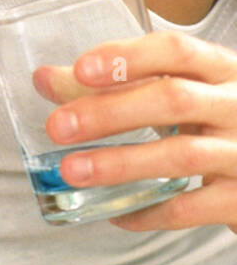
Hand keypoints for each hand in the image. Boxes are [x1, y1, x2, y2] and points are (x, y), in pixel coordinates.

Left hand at [32, 30, 236, 231]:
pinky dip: (147, 212)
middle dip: (110, 112)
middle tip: (59, 126)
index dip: (128, 57)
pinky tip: (114, 214)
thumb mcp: (181, 95)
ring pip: (181, 154)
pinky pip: (189, 209)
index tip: (81, 70)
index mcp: (222, 70)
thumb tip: (45, 80)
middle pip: (174, 99)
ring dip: (120, 163)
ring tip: (72, 170)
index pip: (177, 51)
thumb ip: (116, 86)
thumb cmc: (219, 125)